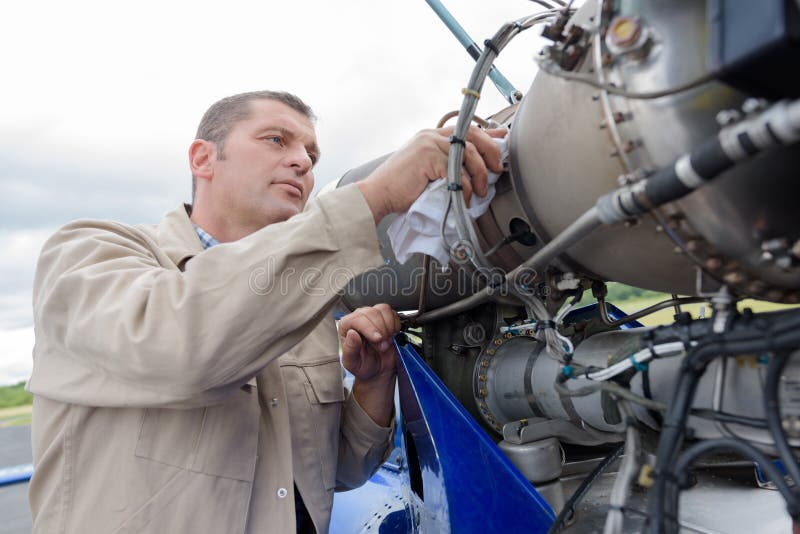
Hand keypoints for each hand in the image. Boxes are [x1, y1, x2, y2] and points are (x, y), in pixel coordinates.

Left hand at [338, 304, 400, 383]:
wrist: (378, 371)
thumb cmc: (363, 366)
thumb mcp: (353, 363)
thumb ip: (350, 349)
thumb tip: (352, 334)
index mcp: (346, 326)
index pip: (357, 318)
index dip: (369, 327)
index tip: (377, 339)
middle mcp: (359, 318)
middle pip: (372, 312)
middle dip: (380, 330)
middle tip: (381, 345)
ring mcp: (373, 317)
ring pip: (383, 310)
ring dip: (388, 327)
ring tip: (385, 341)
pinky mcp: (386, 318)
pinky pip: (393, 313)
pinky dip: (395, 325)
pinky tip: (391, 335)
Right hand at [357, 126, 506, 222]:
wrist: (378, 194)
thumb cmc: (401, 188)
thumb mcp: (429, 171)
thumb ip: (448, 164)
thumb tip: (471, 170)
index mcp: (431, 136)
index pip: (466, 129)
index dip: (488, 134)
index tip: (502, 139)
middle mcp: (431, 135)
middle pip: (472, 135)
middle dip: (490, 152)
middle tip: (497, 169)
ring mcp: (429, 144)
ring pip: (467, 153)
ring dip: (479, 174)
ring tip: (478, 191)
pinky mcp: (427, 158)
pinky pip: (456, 171)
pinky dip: (464, 187)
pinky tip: (464, 198)